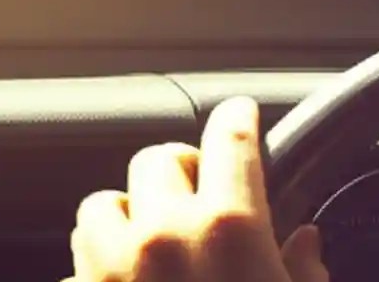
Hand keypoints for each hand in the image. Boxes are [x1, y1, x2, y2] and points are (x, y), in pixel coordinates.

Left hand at [66, 97, 327, 281]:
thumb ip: (304, 270)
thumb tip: (304, 244)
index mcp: (228, 229)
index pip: (231, 138)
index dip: (237, 117)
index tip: (239, 113)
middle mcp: (163, 237)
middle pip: (155, 161)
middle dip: (178, 173)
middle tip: (197, 199)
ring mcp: (110, 272)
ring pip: (100, 208)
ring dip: (124, 218)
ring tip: (147, 244)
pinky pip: (74, 271)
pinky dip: (94, 276)